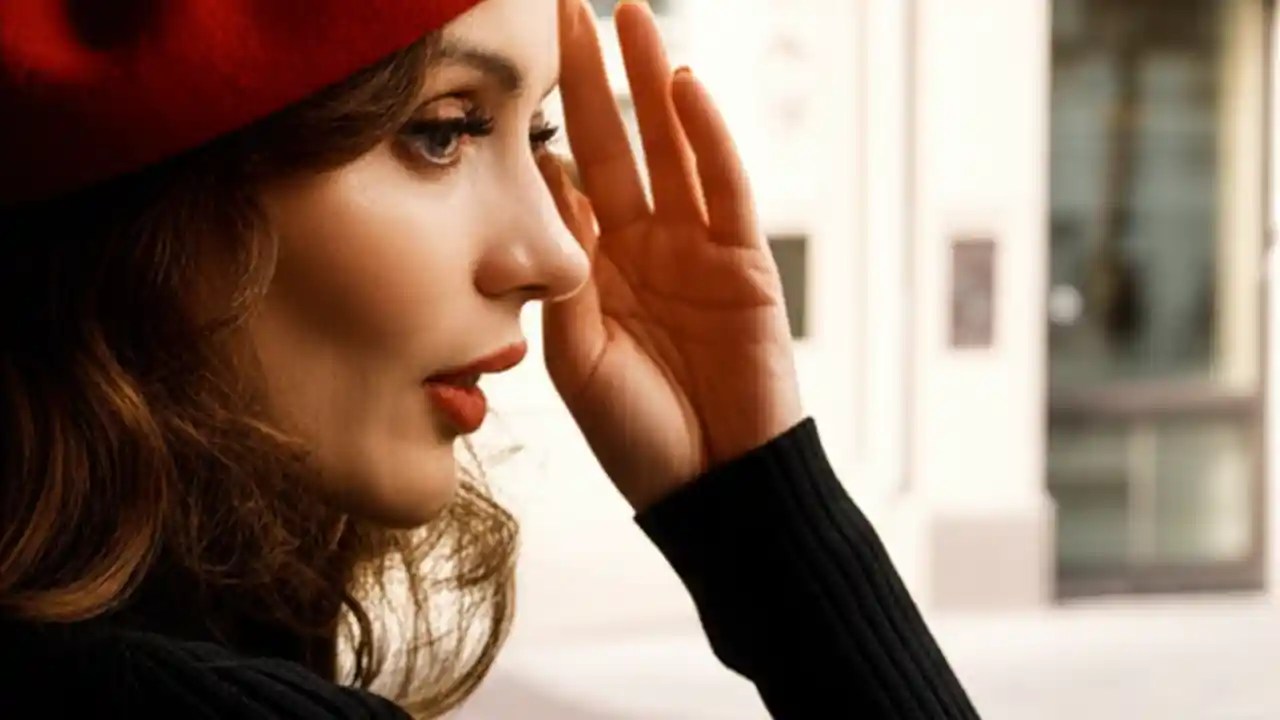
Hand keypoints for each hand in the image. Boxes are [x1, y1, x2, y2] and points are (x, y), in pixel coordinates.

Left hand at [541, 0, 803, 512]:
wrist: (712, 488)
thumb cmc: (639, 437)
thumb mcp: (578, 362)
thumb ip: (565, 281)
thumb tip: (551, 189)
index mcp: (596, 273)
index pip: (569, 181)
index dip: (546, 123)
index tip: (517, 64)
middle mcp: (644, 249)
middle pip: (617, 144)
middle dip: (593, 77)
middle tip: (570, 8)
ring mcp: (698, 251)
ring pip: (673, 149)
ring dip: (651, 83)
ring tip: (628, 17)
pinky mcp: (745, 263)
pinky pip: (726, 188)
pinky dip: (709, 136)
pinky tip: (685, 86)